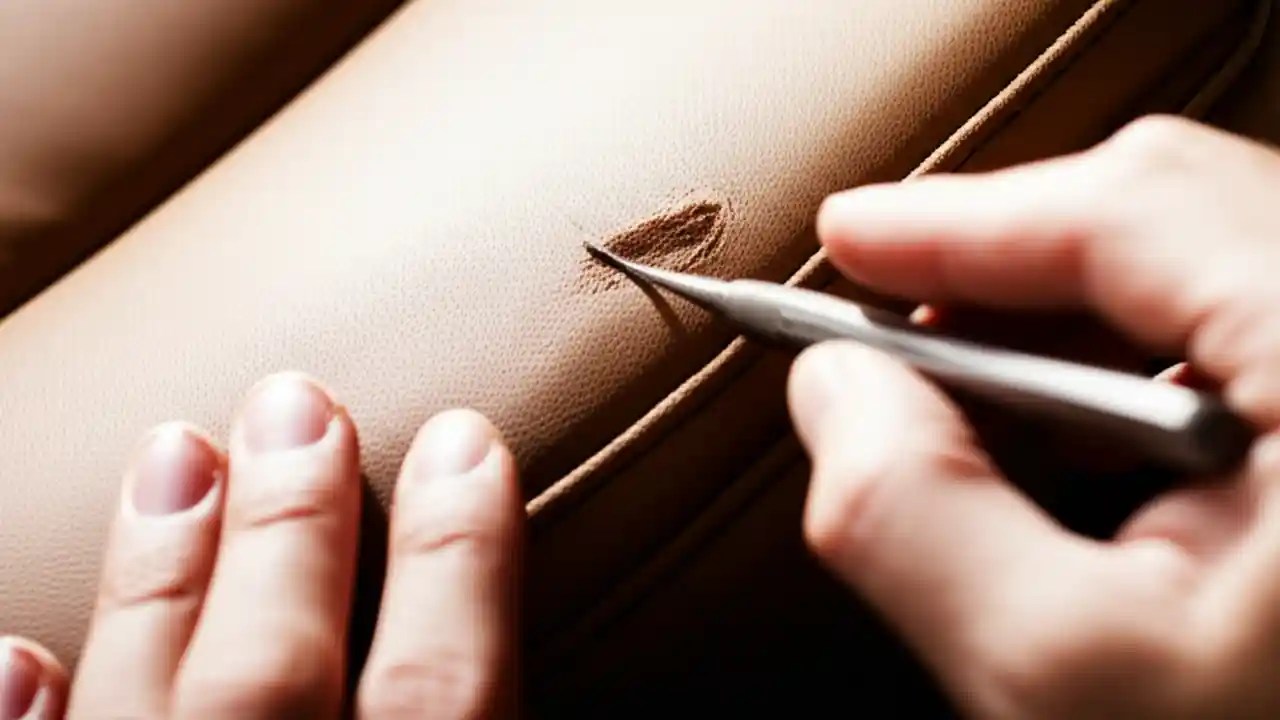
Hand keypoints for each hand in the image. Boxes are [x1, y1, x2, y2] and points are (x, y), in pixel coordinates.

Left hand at [0, 373, 521, 717]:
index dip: (458, 561)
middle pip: (273, 677)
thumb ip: (505, 715)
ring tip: (171, 451)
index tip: (464, 445)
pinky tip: (16, 654)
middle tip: (296, 404)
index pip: (439, 694)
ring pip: (143, 712)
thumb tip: (576, 670)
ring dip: (158, 580)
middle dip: (288, 531)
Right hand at [788, 115, 1279, 718]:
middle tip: (889, 329)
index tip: (848, 241)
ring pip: (1212, 267)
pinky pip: (1250, 333)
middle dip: (1008, 264)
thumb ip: (910, 514)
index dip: (962, 217)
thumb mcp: (1062, 680)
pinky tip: (1076, 437)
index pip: (1134, 213)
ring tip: (966, 396)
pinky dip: (1136, 364)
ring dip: (1064, 318)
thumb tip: (834, 390)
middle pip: (1175, 215)